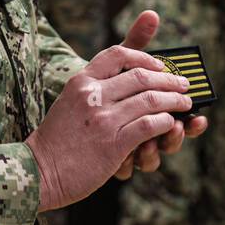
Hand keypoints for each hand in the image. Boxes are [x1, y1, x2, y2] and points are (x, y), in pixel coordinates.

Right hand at [25, 10, 196, 211]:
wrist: (39, 171)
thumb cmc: (58, 136)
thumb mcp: (71, 100)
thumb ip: (98, 80)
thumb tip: (113, 55)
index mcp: (81, 81)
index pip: (118, 53)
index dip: (144, 56)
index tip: (159, 64)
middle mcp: (92, 95)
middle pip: (141, 76)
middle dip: (169, 79)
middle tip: (183, 85)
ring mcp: (103, 119)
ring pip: (150, 100)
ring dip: (174, 101)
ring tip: (185, 104)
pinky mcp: (113, 144)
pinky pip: (148, 125)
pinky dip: (164, 122)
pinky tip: (169, 124)